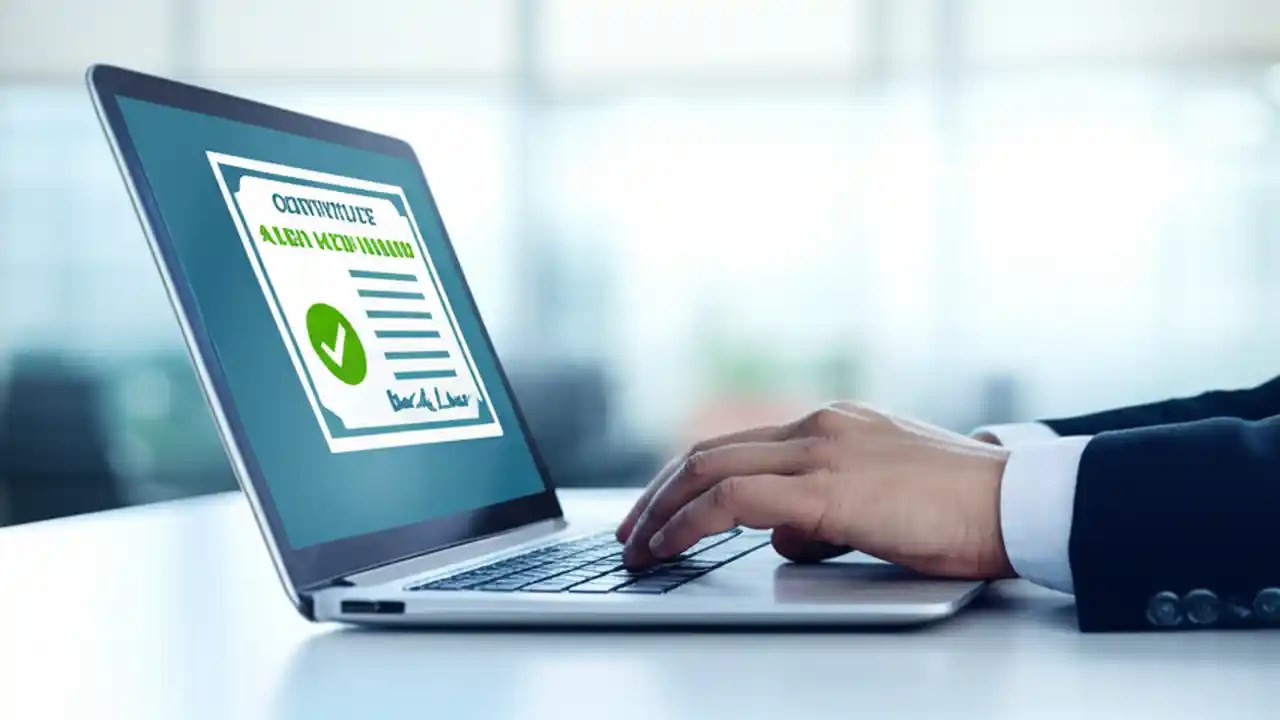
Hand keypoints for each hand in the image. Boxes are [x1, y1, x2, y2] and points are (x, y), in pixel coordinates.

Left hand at [616, 402, 1016, 579]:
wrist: (1017, 502)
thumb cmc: (961, 508)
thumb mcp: (880, 500)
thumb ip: (823, 511)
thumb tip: (780, 537)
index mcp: (830, 424)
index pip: (735, 447)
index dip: (685, 480)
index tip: (658, 512)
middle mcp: (817, 426)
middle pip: (708, 453)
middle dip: (657, 496)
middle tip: (629, 534)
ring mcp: (821, 451)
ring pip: (709, 470)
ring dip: (662, 511)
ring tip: (638, 549)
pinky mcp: (828, 488)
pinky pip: (733, 500)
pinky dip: (689, 523)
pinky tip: (670, 547)